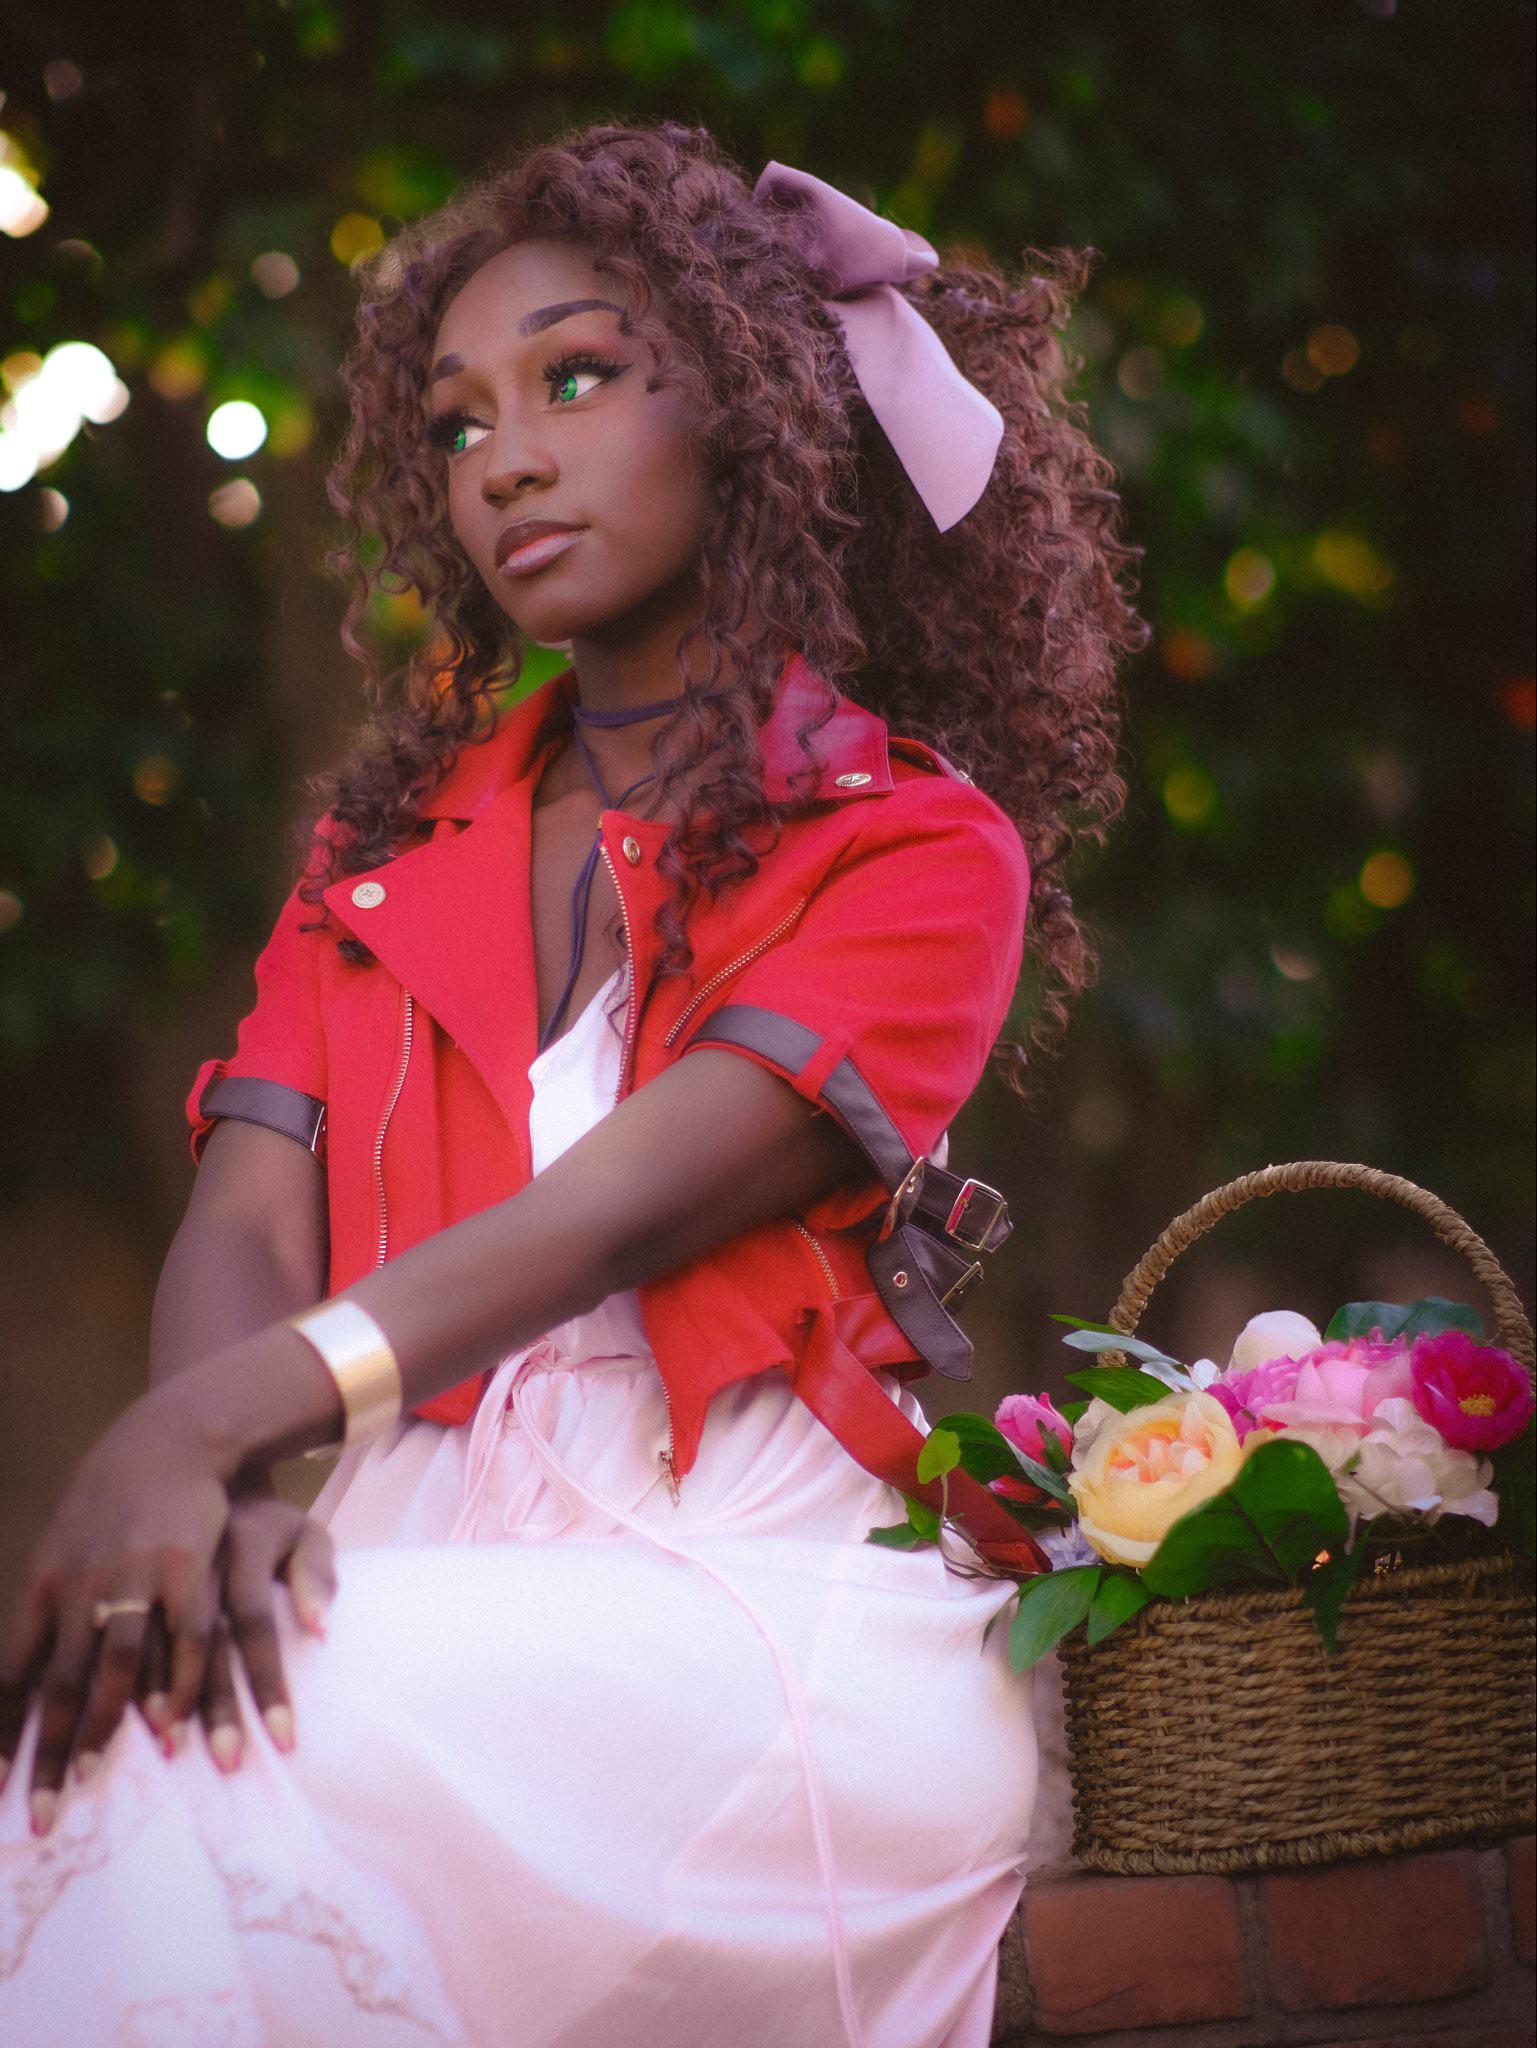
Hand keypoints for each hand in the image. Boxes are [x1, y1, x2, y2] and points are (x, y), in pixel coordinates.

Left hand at [0, 1387, 230, 1833]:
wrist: (168, 1438)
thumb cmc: (110, 1499)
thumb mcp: (60, 1546)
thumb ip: (47, 1609)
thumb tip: (25, 1677)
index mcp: (41, 1583)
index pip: (9, 1674)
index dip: (2, 1734)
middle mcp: (80, 1585)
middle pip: (60, 1684)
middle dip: (49, 1755)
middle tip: (43, 1816)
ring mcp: (134, 1576)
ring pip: (116, 1667)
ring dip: (108, 1729)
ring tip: (98, 1778)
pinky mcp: (187, 1567)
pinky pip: (183, 1639)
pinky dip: (177, 1686)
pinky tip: (172, 1725)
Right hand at [138, 1474, 335, 1771]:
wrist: (192, 1467)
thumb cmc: (261, 1523)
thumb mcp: (301, 1530)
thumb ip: (318, 1575)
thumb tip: (321, 1632)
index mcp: (241, 1543)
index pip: (257, 1621)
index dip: (270, 1681)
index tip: (286, 1740)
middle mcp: (192, 1560)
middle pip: (206, 1645)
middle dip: (219, 1707)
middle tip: (231, 1764)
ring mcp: (147, 1571)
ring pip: (150, 1647)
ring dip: (160, 1704)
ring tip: (168, 1755)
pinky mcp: (113, 1581)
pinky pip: (109, 1639)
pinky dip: (115, 1683)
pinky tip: (114, 1724)